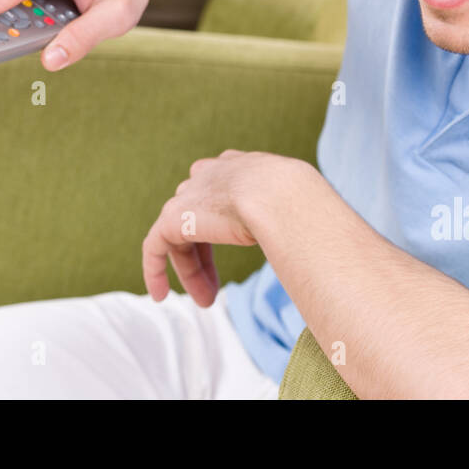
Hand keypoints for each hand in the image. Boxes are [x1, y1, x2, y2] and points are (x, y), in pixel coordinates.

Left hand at [142, 149, 311, 306]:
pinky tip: (159, 294)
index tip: (239, 248)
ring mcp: (190, 194)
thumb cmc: (302, 204)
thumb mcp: (298, 205)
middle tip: (216, 290)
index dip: (225, 228)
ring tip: (205, 302)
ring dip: (192, 271)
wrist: (282, 194)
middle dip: (206, 257)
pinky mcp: (173, 217)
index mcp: (240, 167)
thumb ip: (293, 218)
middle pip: (199, 218)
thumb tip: (314, 244)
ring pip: (181, 236)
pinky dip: (154, 269)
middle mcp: (211, 174)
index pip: (222, 196)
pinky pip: (155, 245)